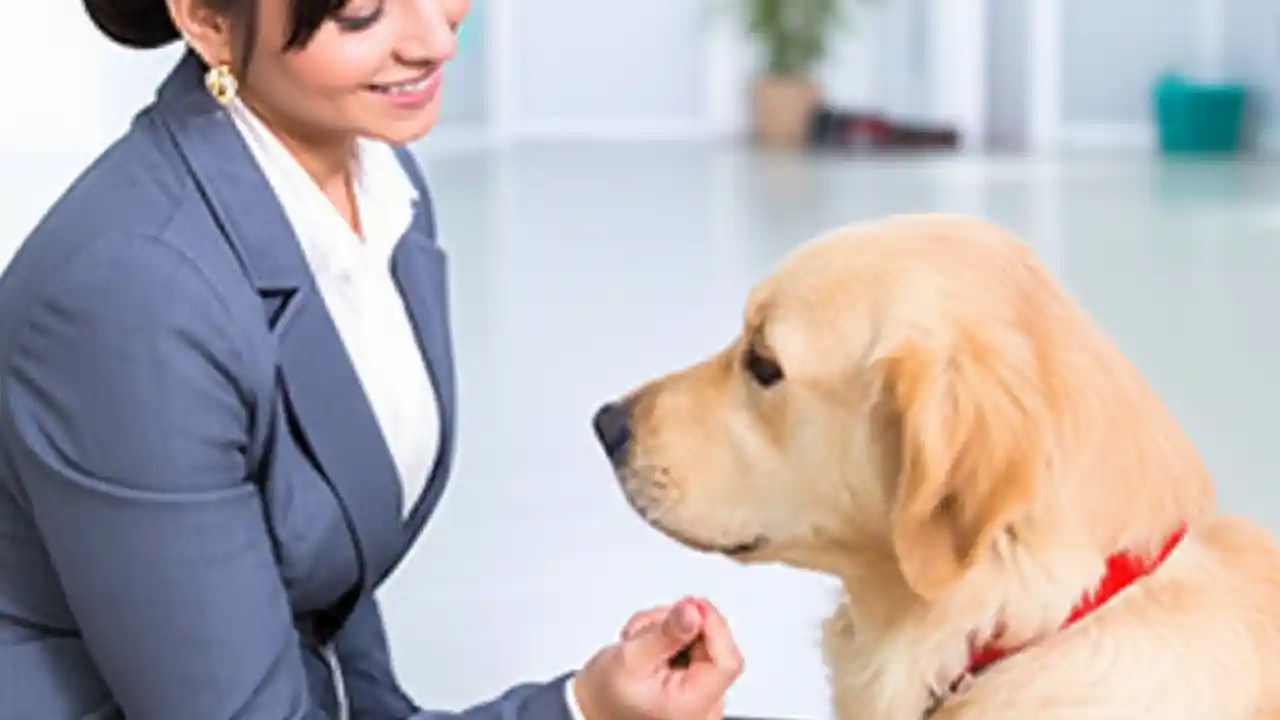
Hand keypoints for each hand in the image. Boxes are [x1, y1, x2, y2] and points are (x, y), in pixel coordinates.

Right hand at [572, 597, 743, 719]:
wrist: (591, 708)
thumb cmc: (605, 697)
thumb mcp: (630, 659)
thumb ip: (665, 634)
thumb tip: (692, 611)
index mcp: (694, 706)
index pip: (726, 661)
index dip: (713, 627)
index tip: (691, 607)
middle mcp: (705, 706)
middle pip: (714, 647)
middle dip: (680, 627)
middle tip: (648, 629)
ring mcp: (702, 695)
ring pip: (702, 642)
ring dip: (671, 630)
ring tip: (639, 639)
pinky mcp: (694, 682)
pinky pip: (695, 648)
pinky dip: (672, 638)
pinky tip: (648, 645)